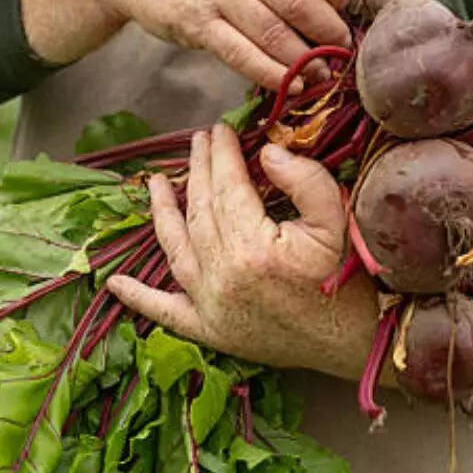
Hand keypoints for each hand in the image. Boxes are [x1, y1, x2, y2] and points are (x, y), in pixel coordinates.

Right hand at [23, 0, 352, 91]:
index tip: (346, 8)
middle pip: (298, 0)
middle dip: (328, 31)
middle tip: (342, 48)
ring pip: (274, 33)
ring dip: (305, 60)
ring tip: (323, 73)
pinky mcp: (195, 24)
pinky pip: (244, 56)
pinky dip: (273, 75)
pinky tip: (291, 86)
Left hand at [106, 125, 379, 379]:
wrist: (357, 342)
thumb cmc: (351, 280)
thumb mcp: (338, 220)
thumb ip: (305, 181)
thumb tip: (267, 153)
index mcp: (253, 247)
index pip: (227, 187)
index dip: (222, 154)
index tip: (220, 130)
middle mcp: (222, 275)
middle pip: (200, 210)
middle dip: (197, 171)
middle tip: (198, 142)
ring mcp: (211, 306)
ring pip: (175, 248)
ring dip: (161, 214)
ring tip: (154, 184)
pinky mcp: (210, 331)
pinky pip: (165, 312)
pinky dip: (139, 298)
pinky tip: (115, 283)